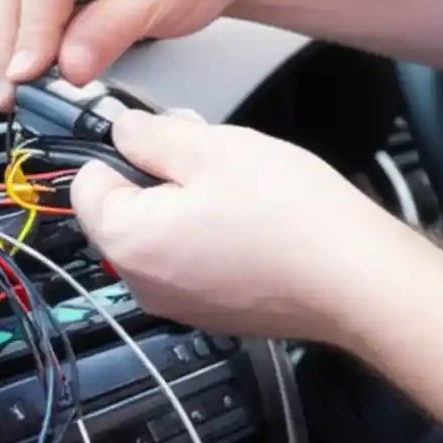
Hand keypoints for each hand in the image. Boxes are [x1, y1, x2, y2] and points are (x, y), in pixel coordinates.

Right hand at [0, 0, 258, 108]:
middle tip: (16, 97)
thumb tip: (66, 68)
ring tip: (20, 95)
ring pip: (3, 5)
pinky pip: (15, 13)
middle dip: (10, 48)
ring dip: (9, 51)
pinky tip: (30, 74)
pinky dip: (19, 46)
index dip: (32, 31)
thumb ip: (109, 32)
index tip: (28, 77)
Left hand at [70, 110, 420, 344]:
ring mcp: (177, 303)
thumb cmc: (292, 219)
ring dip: (187, 204)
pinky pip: (191, 261)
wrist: (357, 279)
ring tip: (238, 189)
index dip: (120, 150)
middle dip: (157, 176)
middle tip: (209, 156)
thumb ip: (150, 135)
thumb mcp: (211, 148)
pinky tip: (252, 222)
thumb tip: (121, 130)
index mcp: (127, 241)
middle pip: (122, 210)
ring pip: (160, 234)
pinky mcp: (212, 312)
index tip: (154, 137)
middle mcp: (141, 282)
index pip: (85, 183)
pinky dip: (210, 236)